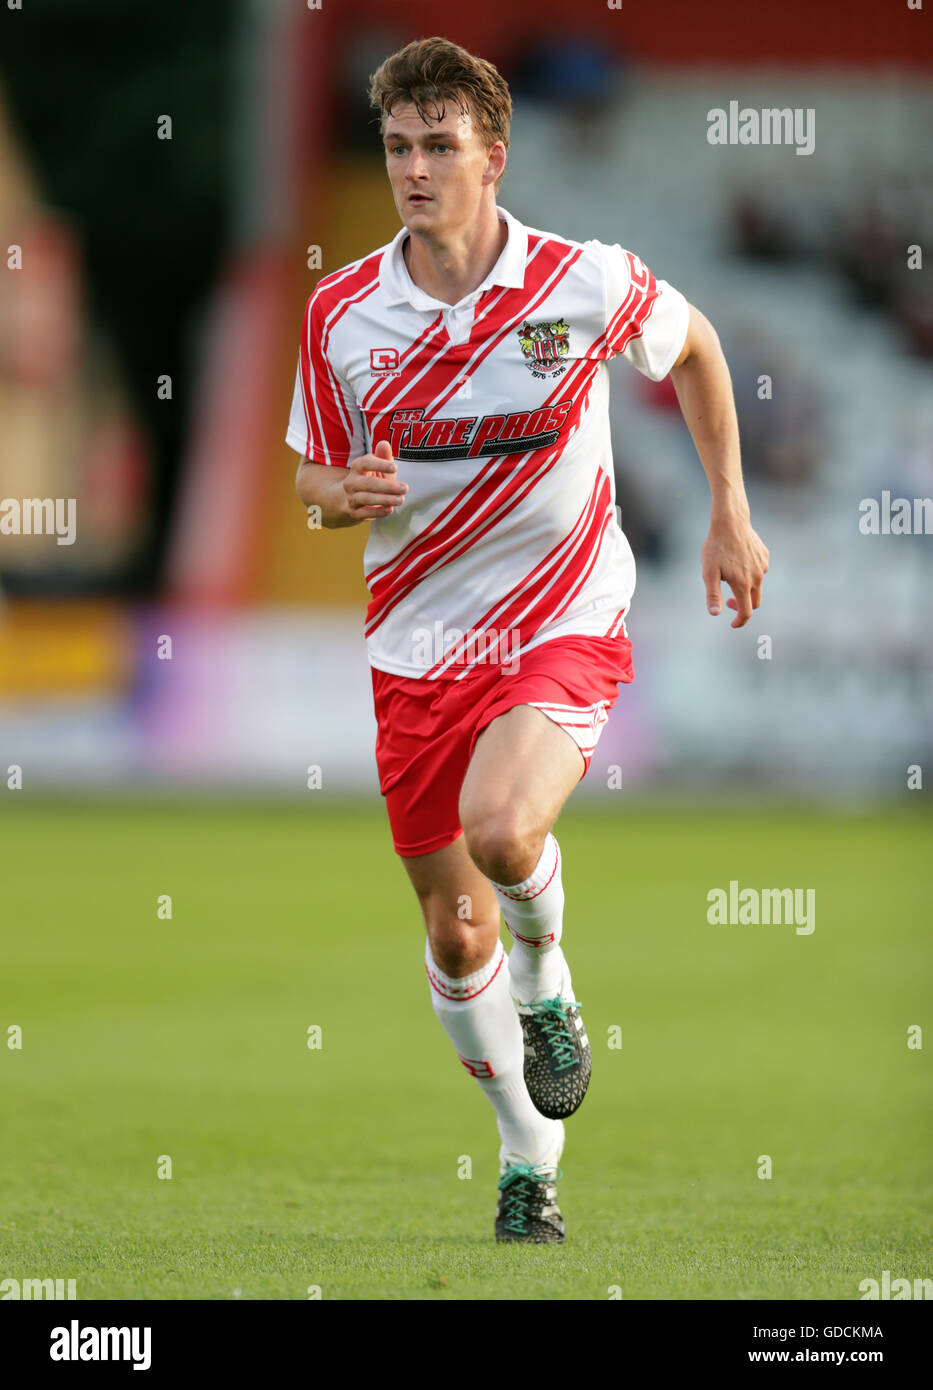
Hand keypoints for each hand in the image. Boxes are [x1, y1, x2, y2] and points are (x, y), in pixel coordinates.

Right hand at [343, 439, 407, 521]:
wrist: (351, 500)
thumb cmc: (371, 479)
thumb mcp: (378, 467)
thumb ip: (383, 456)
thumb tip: (384, 444)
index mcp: (357, 467)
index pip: (365, 463)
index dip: (379, 465)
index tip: (395, 467)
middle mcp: (351, 482)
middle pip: (367, 484)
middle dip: (387, 486)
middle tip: (405, 488)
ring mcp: (351, 498)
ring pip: (366, 498)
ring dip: (385, 499)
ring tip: (401, 500)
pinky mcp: (354, 512)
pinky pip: (364, 513)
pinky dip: (377, 512)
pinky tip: (390, 510)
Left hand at [702, 512, 768, 628]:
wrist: (730, 522)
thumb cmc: (716, 547)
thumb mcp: (709, 573)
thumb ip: (713, 595)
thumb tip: (715, 613)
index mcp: (743, 584)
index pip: (746, 612)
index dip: (740, 621)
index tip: (732, 624)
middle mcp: (757, 577)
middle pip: (754, 602)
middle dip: (742, 606)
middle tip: (728, 600)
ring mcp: (762, 566)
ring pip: (757, 585)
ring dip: (746, 588)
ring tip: (729, 576)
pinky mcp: (764, 556)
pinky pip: (759, 571)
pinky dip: (750, 574)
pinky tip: (738, 563)